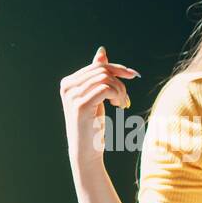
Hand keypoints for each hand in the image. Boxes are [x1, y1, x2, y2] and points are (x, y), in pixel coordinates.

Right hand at [60, 46, 139, 169]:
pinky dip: (118, 96)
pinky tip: (119, 106)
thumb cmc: (92, 125)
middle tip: (126, 98)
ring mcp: (72, 96)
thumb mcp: (96, 96)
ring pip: (106, 79)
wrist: (86, 150)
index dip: (118, 69)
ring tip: (122, 104)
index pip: (98, 66)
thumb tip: (102, 51)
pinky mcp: (81, 105)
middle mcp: (67, 86)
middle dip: (121, 81)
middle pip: (102, 70)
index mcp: (69, 82)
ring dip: (121, 91)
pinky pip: (106, 89)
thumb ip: (97, 76)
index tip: (134, 75)